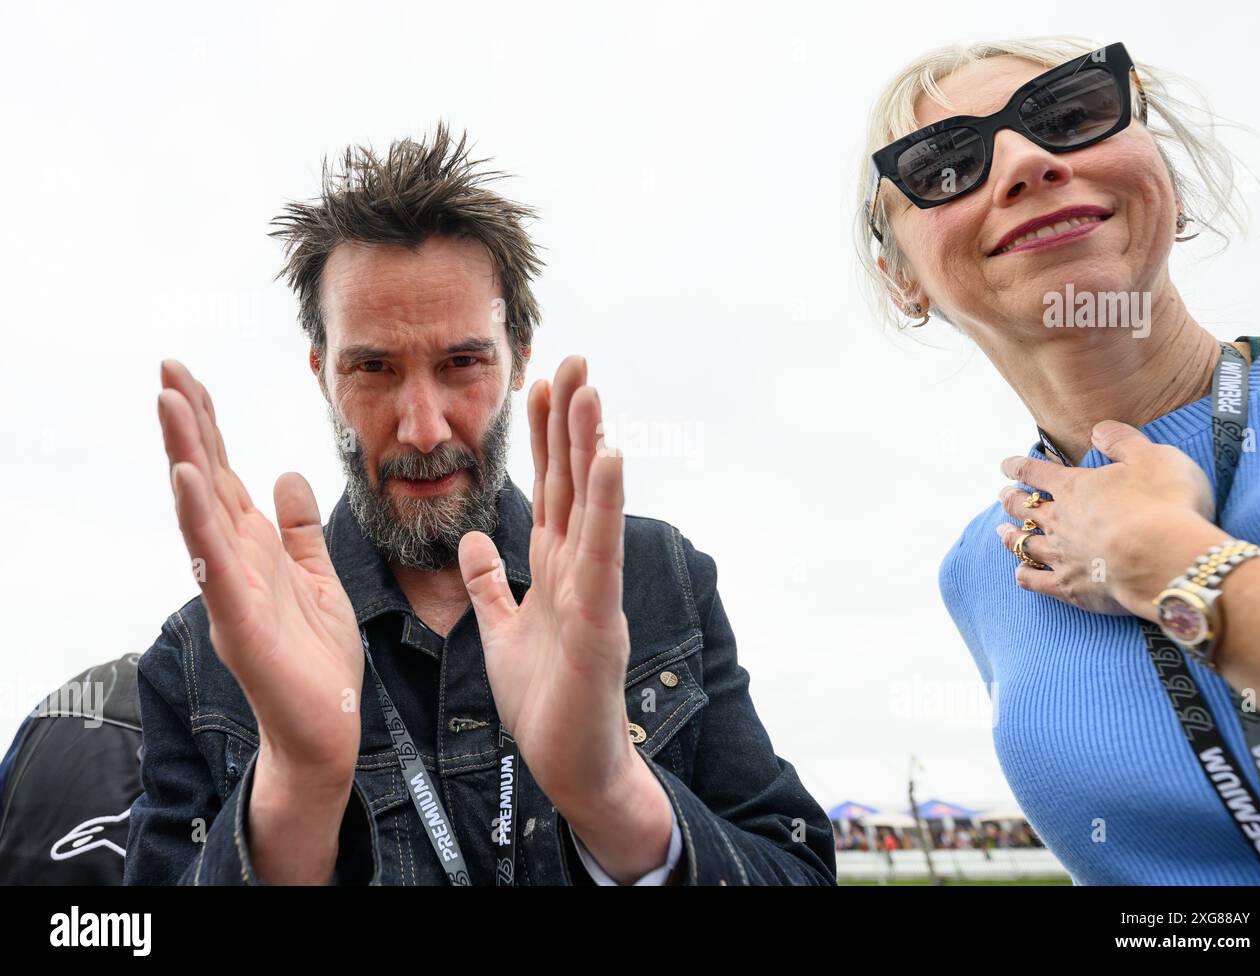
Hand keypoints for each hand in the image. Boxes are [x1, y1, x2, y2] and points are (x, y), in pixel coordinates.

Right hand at [157, 360, 362, 783]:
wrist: (326, 724)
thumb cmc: (317, 656)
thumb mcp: (318, 577)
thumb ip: (300, 530)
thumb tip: (288, 474)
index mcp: (254, 547)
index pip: (225, 474)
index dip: (209, 425)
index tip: (187, 376)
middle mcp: (233, 559)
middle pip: (206, 479)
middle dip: (188, 423)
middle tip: (166, 368)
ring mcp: (230, 587)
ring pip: (201, 510)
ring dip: (185, 454)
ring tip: (168, 401)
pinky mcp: (240, 618)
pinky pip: (216, 561)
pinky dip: (200, 518)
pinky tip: (191, 476)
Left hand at [457, 355, 672, 880]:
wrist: (570, 764)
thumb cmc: (545, 701)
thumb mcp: (501, 631)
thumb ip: (489, 584)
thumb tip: (474, 539)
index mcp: (556, 568)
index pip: (550, 488)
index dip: (543, 436)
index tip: (538, 384)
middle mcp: (580, 568)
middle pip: (574, 481)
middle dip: (570, 420)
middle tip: (573, 359)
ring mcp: (595, 590)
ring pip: (592, 504)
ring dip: (590, 444)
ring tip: (590, 389)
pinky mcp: (600, 619)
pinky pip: (601, 552)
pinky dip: (604, 503)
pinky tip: (606, 457)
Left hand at [994, 419, 1221, 619]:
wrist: (1165, 559)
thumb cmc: (1165, 504)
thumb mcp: (1151, 457)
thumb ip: (1122, 441)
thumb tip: (1098, 430)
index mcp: (1074, 487)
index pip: (1035, 471)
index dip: (1018, 467)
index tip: (1005, 466)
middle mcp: (1059, 520)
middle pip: (1023, 507)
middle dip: (1010, 500)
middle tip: (1003, 496)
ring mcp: (1061, 555)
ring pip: (1023, 543)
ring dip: (1010, 536)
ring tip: (1001, 531)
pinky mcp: (1069, 588)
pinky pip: (1035, 582)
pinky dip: (1024, 575)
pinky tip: (1020, 573)